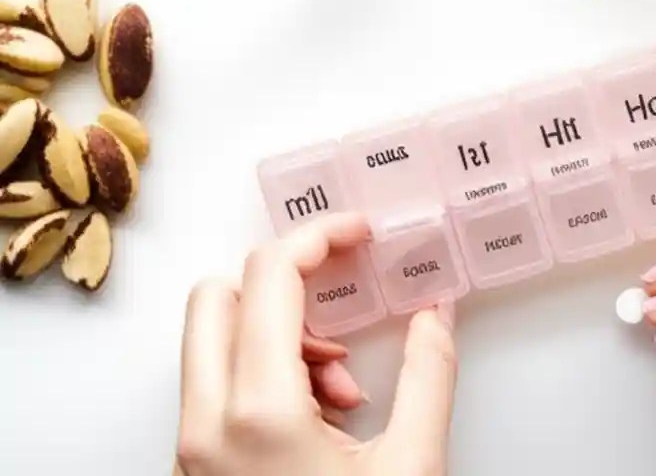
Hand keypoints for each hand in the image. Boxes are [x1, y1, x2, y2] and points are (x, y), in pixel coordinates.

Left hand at [175, 213, 456, 475]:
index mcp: (260, 414)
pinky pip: (213, 394)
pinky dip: (264, 381)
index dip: (319, 237)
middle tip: (336, 296)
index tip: (355, 234)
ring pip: (211, 347)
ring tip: (341, 390)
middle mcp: (206, 428)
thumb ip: (429, 376)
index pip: (267, 277)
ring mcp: (190, 452)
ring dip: (278, 341)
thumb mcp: (412, 465)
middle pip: (216, 298)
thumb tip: (435, 315)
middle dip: (282, 284)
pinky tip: (319, 420)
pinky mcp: (193, 470)